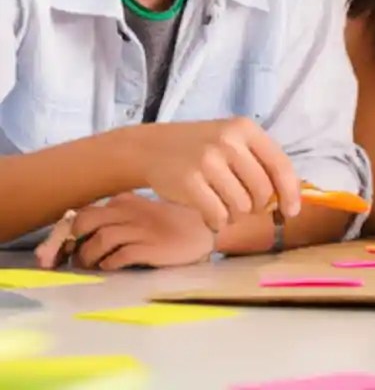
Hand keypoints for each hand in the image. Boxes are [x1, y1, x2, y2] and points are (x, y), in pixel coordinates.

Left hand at [65, 194, 214, 270]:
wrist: (208, 233)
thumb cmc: (175, 225)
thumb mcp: (146, 213)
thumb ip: (122, 217)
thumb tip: (88, 235)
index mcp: (128, 202)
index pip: (87, 211)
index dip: (71, 230)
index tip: (70, 245)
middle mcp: (133, 213)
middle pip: (87, 221)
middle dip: (75, 240)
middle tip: (77, 255)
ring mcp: (143, 230)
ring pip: (100, 240)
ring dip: (90, 257)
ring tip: (93, 266)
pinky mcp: (153, 248)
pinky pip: (120, 256)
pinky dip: (110, 264)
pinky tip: (112, 268)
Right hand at [137, 117, 299, 231]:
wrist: (151, 148)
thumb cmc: (201, 149)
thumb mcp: (233, 142)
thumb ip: (260, 163)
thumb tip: (289, 199)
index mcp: (245, 129)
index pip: (280, 165)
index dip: (290, 192)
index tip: (291, 211)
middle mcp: (228, 141)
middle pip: (263, 191)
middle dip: (258, 206)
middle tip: (244, 206)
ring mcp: (207, 161)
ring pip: (242, 206)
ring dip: (235, 214)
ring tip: (222, 205)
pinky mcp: (189, 182)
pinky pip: (218, 215)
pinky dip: (217, 221)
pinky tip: (210, 213)